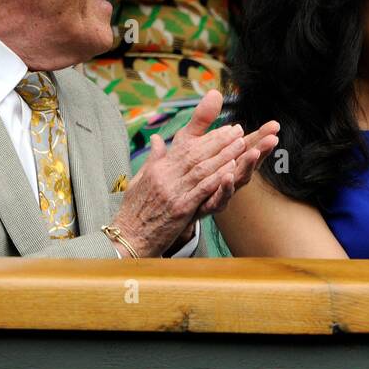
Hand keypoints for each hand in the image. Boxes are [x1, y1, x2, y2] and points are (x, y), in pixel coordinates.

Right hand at [108, 91, 277, 255]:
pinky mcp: (181, 209)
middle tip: (237, 130)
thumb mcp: (139, 181)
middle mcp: (165, 177)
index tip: (224, 129)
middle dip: (219, 141)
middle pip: (196, 154)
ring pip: (202, 168)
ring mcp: (173, 192)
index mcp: (157, 169)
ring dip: (224, 155)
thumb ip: (153, 159)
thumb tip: (157, 139)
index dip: (207, 137)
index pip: (185, 148)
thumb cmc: (134, 212)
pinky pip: (203, 189)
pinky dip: (218, 177)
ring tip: (241, 144)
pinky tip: (232, 169)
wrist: (127, 239)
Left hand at [166, 90, 280, 215]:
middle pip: (248, 161)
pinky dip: (225, 188)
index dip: (260, 135)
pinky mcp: (208, 205)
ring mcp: (220, 191)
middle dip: (261, 149)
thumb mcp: (190, 140)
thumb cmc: (182, 170)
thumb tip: (214, 92)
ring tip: (254, 153)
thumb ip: (203, 119)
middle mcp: (228, 174)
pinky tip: (228, 176)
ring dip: (247, 166)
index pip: (247, 144)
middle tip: (273, 138)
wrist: (166, 203)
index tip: (274, 125)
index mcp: (227, 158)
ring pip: (238, 179)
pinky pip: (219, 198)